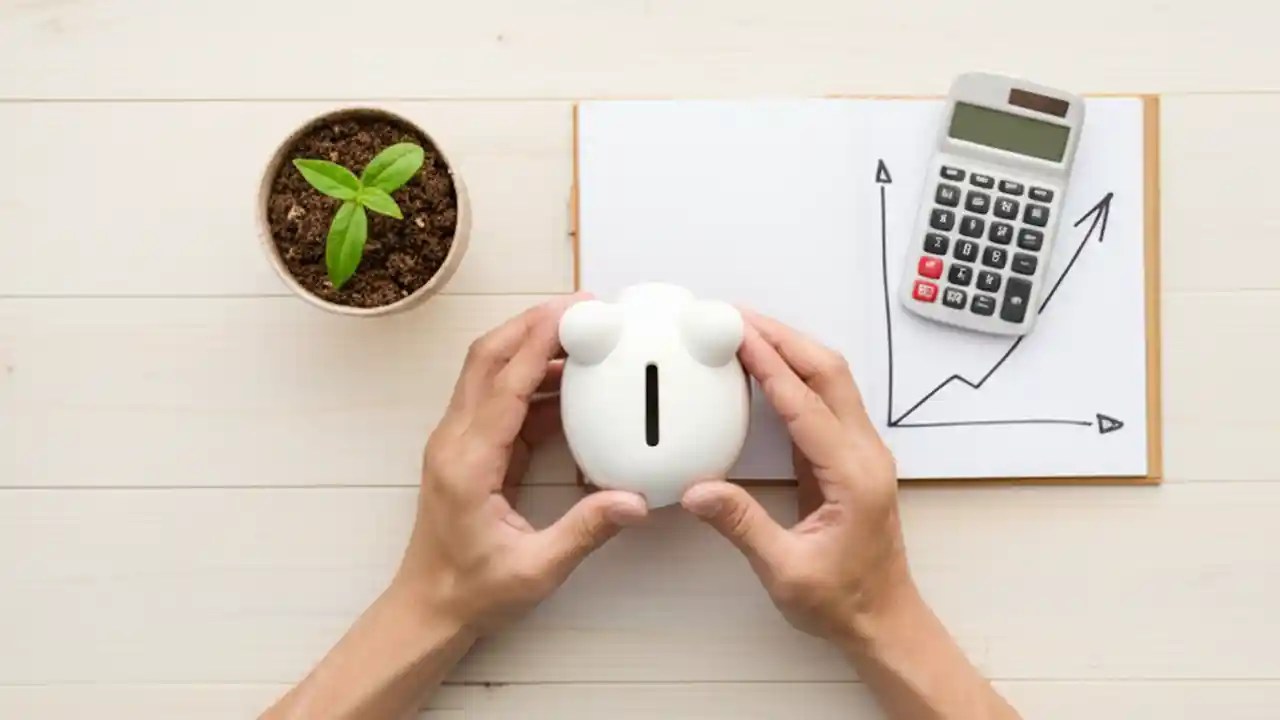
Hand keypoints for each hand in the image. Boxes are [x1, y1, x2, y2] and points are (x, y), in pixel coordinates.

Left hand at [396, 295, 648, 636]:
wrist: (429, 608)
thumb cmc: (472, 593)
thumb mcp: (536, 569)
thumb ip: (586, 531)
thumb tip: (634, 500)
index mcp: (467, 464)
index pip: (504, 384)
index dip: (538, 342)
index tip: (572, 313)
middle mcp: (455, 442)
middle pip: (487, 358)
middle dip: (532, 324)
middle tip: (582, 307)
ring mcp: (458, 442)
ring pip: (489, 371)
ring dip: (531, 346)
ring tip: (582, 334)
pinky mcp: (469, 450)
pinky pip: (500, 399)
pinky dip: (532, 379)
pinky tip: (569, 381)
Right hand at [681, 310, 914, 642]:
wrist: (884, 620)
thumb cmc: (843, 602)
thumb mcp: (785, 571)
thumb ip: (742, 525)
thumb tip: (697, 490)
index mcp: (853, 476)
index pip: (805, 404)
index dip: (769, 364)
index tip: (737, 333)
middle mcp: (865, 454)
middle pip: (828, 372)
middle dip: (783, 337)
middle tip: (736, 316)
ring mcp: (862, 452)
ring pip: (831, 379)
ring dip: (791, 349)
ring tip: (745, 330)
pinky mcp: (850, 457)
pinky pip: (824, 400)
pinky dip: (794, 374)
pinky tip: (764, 369)